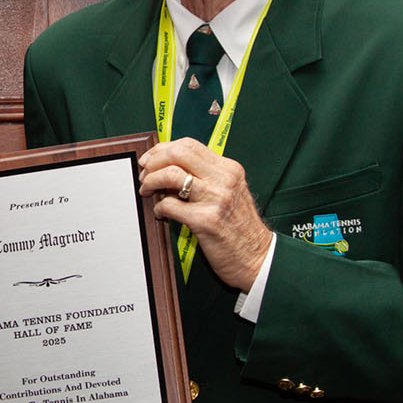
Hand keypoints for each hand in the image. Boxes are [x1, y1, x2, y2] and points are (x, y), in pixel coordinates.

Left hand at [139, 137, 273, 289]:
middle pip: (178, 153)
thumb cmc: (240, 228)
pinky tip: (161, 213)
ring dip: (151, 181)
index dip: (163, 149)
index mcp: (229, 169)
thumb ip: (206, 178)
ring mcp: (215, 199)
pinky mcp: (205, 220)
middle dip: (154, 161)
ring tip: (147, 191)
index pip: (189, 145)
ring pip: (170, 174)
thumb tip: (170, 168)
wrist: (257, 257)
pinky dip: (158, 208)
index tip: (151, 159)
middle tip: (145, 173)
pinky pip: (169, 205)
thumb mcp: (230, 192)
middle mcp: (224, 180)